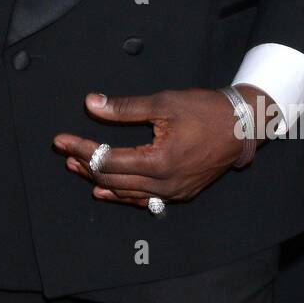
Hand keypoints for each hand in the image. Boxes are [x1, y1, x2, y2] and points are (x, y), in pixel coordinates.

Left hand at [53, 85, 277, 207]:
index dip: (81, 150)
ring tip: (76, 168)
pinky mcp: (180, 193)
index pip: (108, 159)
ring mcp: (174, 192)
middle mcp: (165, 183)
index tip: (60, 141)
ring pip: (126, 193)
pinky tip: (105, 190)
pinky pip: (144, 199)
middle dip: (86, 166)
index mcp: (159, 161)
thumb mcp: (164, 103)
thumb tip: (91, 104)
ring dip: (100, 181)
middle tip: (65, 153)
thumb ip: (125, 108)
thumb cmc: (205, 110)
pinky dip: (122, 194)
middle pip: (113, 180)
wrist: (243, 127)